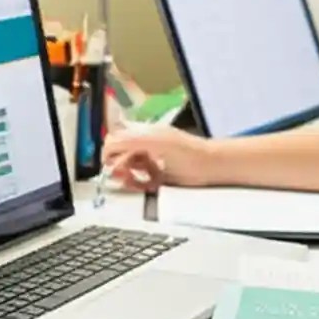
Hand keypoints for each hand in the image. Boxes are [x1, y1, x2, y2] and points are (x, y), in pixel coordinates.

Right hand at [100, 125, 216, 190]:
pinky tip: (147, 184)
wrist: (210, 168)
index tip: (108, 164)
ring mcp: (152, 162)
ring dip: (128, 176)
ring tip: (135, 180)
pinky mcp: (158, 178)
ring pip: (129, 171)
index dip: (109, 152)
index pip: (115, 139)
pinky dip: (139, 184)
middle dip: (117, 166)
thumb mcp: (154, 142)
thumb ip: (128, 141)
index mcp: (143, 134)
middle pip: (119, 156)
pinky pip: (140, 182)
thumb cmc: (188, 152)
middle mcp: (145, 147)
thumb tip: (108, 146)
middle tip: (123, 175)